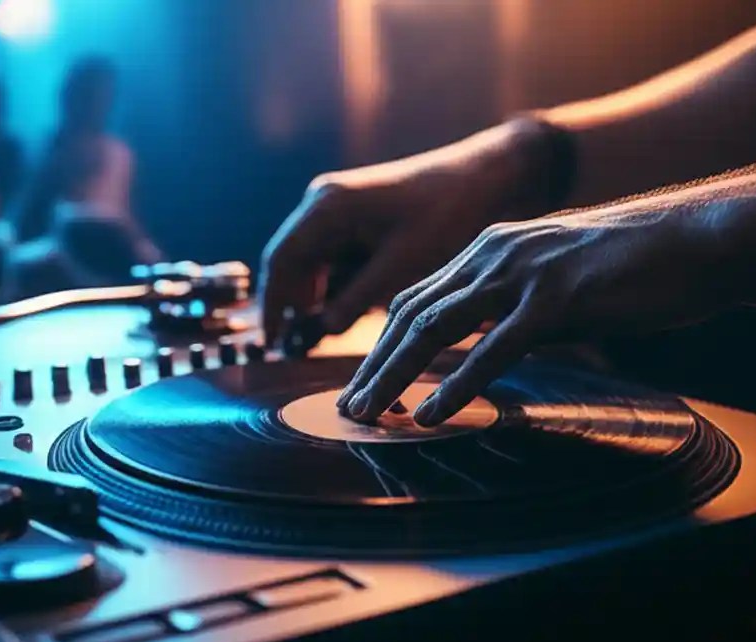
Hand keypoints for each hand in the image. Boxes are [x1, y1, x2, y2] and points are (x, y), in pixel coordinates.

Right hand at [257, 118, 563, 347]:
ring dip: (307, 296)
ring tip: (311, 339)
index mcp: (327, 208)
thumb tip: (320, 333)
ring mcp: (336, 205)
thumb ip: (356, 300)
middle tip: (288, 350)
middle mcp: (323, 201)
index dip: (273, 306)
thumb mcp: (401, 266)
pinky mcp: (354, 214)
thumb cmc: (446, 217)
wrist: (484, 178)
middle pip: (288, 261)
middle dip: (288, 305)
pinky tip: (338, 312)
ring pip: (307, 260)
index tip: (271, 346)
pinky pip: (328, 254)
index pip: (281, 262)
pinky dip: (328, 284)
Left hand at [336, 201, 734, 425]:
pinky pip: (493, 348)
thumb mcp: (556, 282)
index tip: (363, 384)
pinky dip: (456, 385)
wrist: (700, 239)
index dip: (382, 343)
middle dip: (374, 364)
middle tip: (350, 409)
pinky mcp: (557, 298)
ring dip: (395, 375)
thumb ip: (515, 309)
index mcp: (491, 247)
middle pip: (411, 313)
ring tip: (371, 414)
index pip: (417, 297)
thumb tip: (485, 350)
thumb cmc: (635, 266)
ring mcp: (523, 272)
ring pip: (436, 328)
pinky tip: (432, 413)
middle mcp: (495, 252)